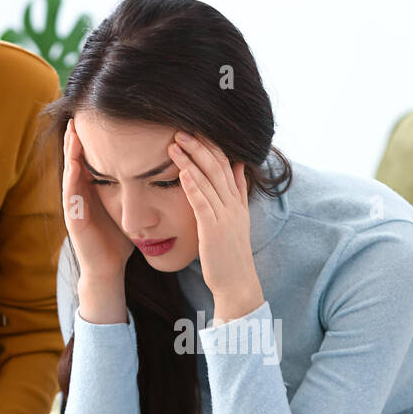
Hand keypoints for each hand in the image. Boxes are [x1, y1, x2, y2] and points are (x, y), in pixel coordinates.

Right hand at [63, 116, 135, 282]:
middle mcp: (81, 193)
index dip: (92, 137)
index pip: (91, 157)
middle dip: (77, 138)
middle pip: (77, 159)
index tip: (96, 114)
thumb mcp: (128, 206)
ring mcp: (74, 206)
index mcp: (94, 189)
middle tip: (80, 113)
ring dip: (70, 153)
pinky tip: (75, 164)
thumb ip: (137, 188)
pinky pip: (70, 196)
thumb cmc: (119, 237)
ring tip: (73, 132)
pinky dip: (71, 179)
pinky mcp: (73, 220)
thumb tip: (161, 168)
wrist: (108, 267)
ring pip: (70, 173)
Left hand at [167, 131, 261, 318]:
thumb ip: (238, 191)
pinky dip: (192, 185)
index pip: (226, 164)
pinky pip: (202, 203)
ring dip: (191, 160)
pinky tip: (182, 172)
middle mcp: (233, 205)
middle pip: (217, 167)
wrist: (237, 283)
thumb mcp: (237, 219)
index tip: (197, 130)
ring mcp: (225, 217)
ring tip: (174, 144)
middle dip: (199, 147)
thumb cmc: (231, 254)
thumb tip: (238, 165)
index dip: (212, 146)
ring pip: (208, 181)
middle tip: (181, 130)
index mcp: (237, 201)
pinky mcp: (214, 230)